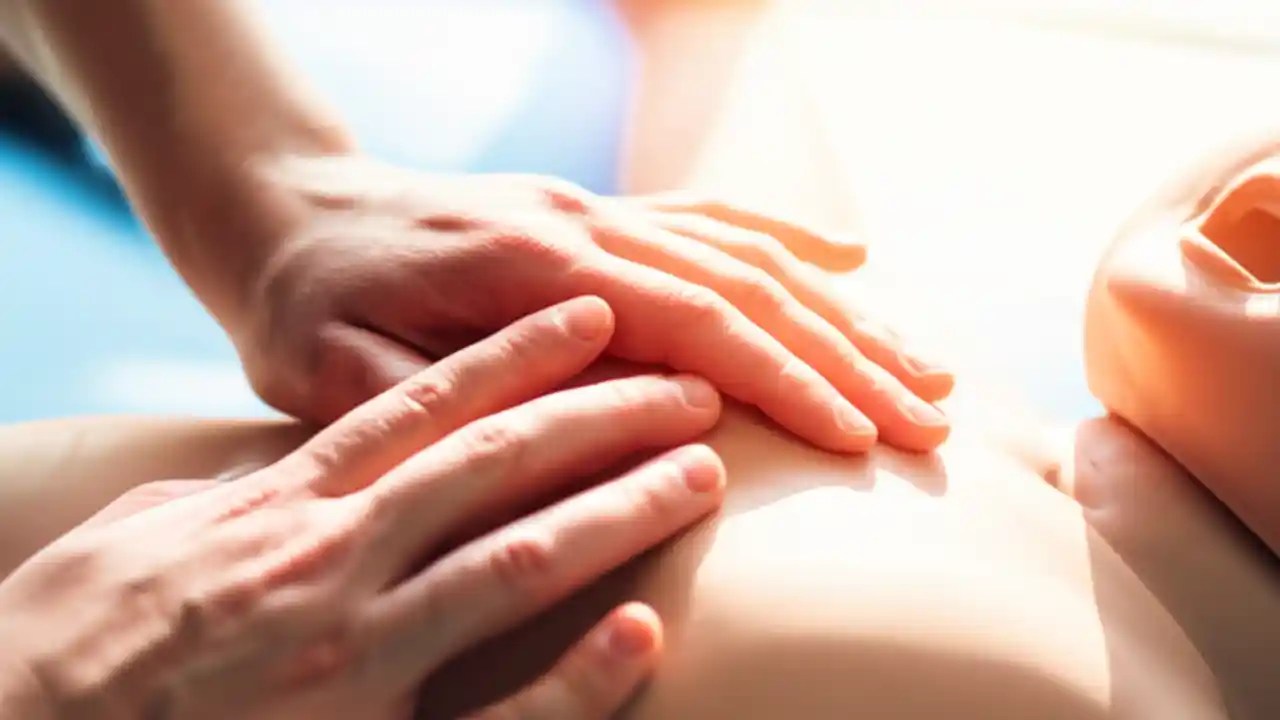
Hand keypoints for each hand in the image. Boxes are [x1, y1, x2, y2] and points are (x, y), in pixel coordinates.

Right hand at [0, 298, 724, 719]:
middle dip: (601, 417)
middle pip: (496, 464)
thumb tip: (271, 469)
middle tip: (686, 386)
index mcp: (283, 503)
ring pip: (514, 559)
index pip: (421, 405)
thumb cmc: (70, 638)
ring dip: (617, 510)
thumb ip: (226, 494)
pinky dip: (572, 676)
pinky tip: (641, 635)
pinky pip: (493, 712)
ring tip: (699, 473)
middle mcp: (334, 559)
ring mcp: (356, 650)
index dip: (516, 355)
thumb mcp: (143, 533)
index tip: (591, 318)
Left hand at [215, 154, 950, 452]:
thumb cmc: (306, 300)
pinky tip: (853, 259)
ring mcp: (595, 210)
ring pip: (748, 251)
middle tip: (930, 420)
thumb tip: (547, 423)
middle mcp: (582, 223)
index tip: (860, 439)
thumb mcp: (328, 363)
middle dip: (847, 356)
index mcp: (530, 264)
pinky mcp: (596, 214)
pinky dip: (789, 238)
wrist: (289, 210)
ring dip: (844, 310)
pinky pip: (710, 215)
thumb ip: (428, 393)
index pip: (691, 320)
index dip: (782, 379)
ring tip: (928, 366)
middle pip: (747, 284)